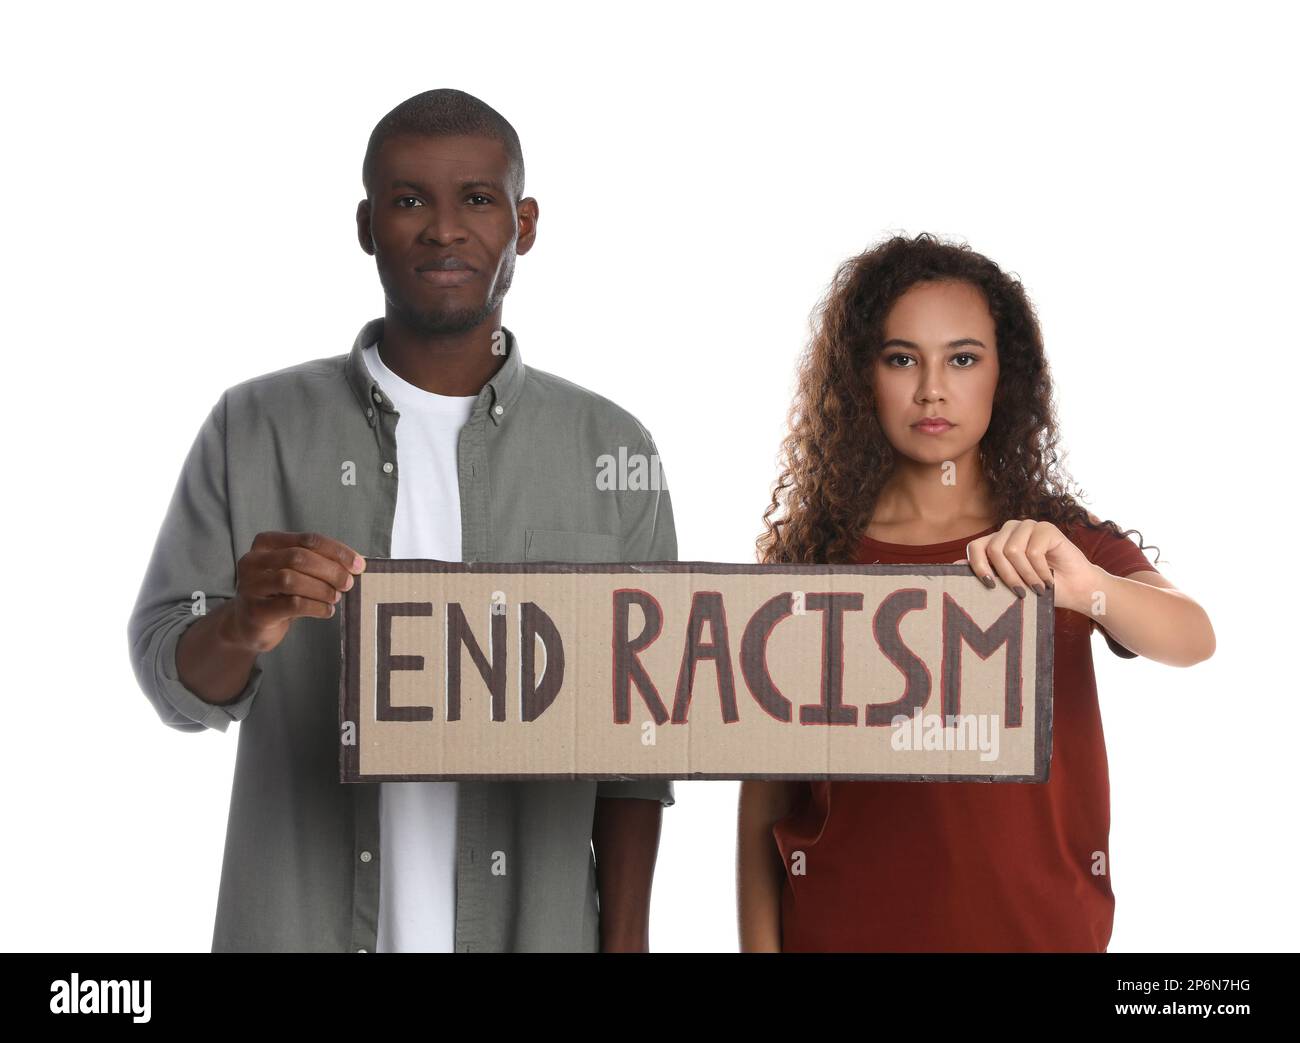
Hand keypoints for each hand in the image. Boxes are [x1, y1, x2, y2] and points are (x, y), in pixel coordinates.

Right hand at [219, 531, 365, 652]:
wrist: (248, 625)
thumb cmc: (278, 594)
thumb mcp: (294, 571)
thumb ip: (317, 563)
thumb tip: (356, 564)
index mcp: (265, 543)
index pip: (307, 539)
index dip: (336, 551)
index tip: (358, 565)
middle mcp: (253, 561)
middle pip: (299, 557)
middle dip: (331, 570)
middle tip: (348, 583)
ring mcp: (250, 586)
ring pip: (292, 580)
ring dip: (322, 589)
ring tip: (335, 597)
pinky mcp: (256, 611)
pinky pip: (292, 605)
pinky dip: (316, 607)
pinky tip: (327, 611)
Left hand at [952, 519, 1096, 613]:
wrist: (1075, 589)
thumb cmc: (1038, 590)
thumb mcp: (1008, 586)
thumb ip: (985, 574)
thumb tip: (953, 568)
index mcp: (995, 542)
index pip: (975, 547)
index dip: (979, 566)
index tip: (990, 586)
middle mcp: (1008, 531)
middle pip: (994, 550)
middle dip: (1007, 577)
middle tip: (1021, 593)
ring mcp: (1027, 526)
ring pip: (1012, 551)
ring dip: (1025, 576)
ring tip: (1036, 589)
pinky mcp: (1045, 528)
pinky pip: (1033, 551)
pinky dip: (1040, 572)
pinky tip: (1048, 580)